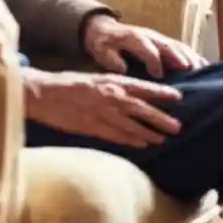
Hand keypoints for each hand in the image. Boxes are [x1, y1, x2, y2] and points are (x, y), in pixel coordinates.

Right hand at [23, 68, 182, 148]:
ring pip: (132, 126)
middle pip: (142, 110)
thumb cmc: (69, 83)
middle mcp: (111, 97)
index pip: (143, 87)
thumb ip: (114, 84)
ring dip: (149, 133)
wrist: (45, 93)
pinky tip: (142, 145)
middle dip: (161, 119)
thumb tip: (131, 90)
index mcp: (112, 82)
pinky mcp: (92, 128)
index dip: (161, 93)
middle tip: (178, 126)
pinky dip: (130, 141)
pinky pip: (116, 136)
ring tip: (163, 139)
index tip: (177, 97)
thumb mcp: (95, 78)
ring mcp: (102, 114)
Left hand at [84, 15, 207, 78]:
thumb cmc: (104, 43)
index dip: (154, 61)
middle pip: (168, 45)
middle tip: (190, 70)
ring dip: (190, 57)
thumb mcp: (101, 51)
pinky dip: (193, 56)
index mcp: (134, 38)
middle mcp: (150, 36)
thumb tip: (123, 68)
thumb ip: (111, 59)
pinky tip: (203, 66)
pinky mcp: (164, 41)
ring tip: (202, 69)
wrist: (105, 28)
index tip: (159, 75)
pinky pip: (181, 47)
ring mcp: (159, 37)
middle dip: (179, 57)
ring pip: (178, 46)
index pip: (147, 48)